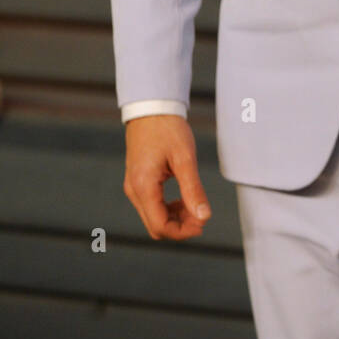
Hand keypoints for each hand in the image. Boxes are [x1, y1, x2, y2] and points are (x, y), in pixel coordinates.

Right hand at [124, 114, 211, 240]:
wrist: (152, 108)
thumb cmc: (167, 128)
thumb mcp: (185, 159)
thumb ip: (193, 190)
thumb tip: (204, 217)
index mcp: (143, 186)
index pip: (160, 226)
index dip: (183, 231)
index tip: (203, 224)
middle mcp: (134, 190)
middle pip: (155, 225)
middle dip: (180, 226)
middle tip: (202, 215)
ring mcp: (134, 186)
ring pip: (153, 217)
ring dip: (175, 217)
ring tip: (195, 205)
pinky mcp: (137, 181)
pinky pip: (151, 205)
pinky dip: (168, 207)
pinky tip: (184, 199)